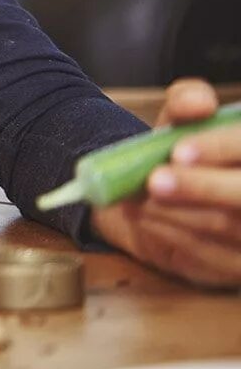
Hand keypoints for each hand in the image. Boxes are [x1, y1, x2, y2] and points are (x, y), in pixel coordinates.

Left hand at [91, 78, 240, 287]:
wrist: (162, 195)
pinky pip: (211, 256)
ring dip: (176, 212)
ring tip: (138, 196)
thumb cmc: (181, 152)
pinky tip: (145, 217)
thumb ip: (187, 101)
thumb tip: (197, 104)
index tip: (178, 151)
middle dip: (199, 187)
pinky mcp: (238, 266)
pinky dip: (173, 235)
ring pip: (227, 226)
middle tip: (154, 181)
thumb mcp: (179, 119)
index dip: (218, 148)